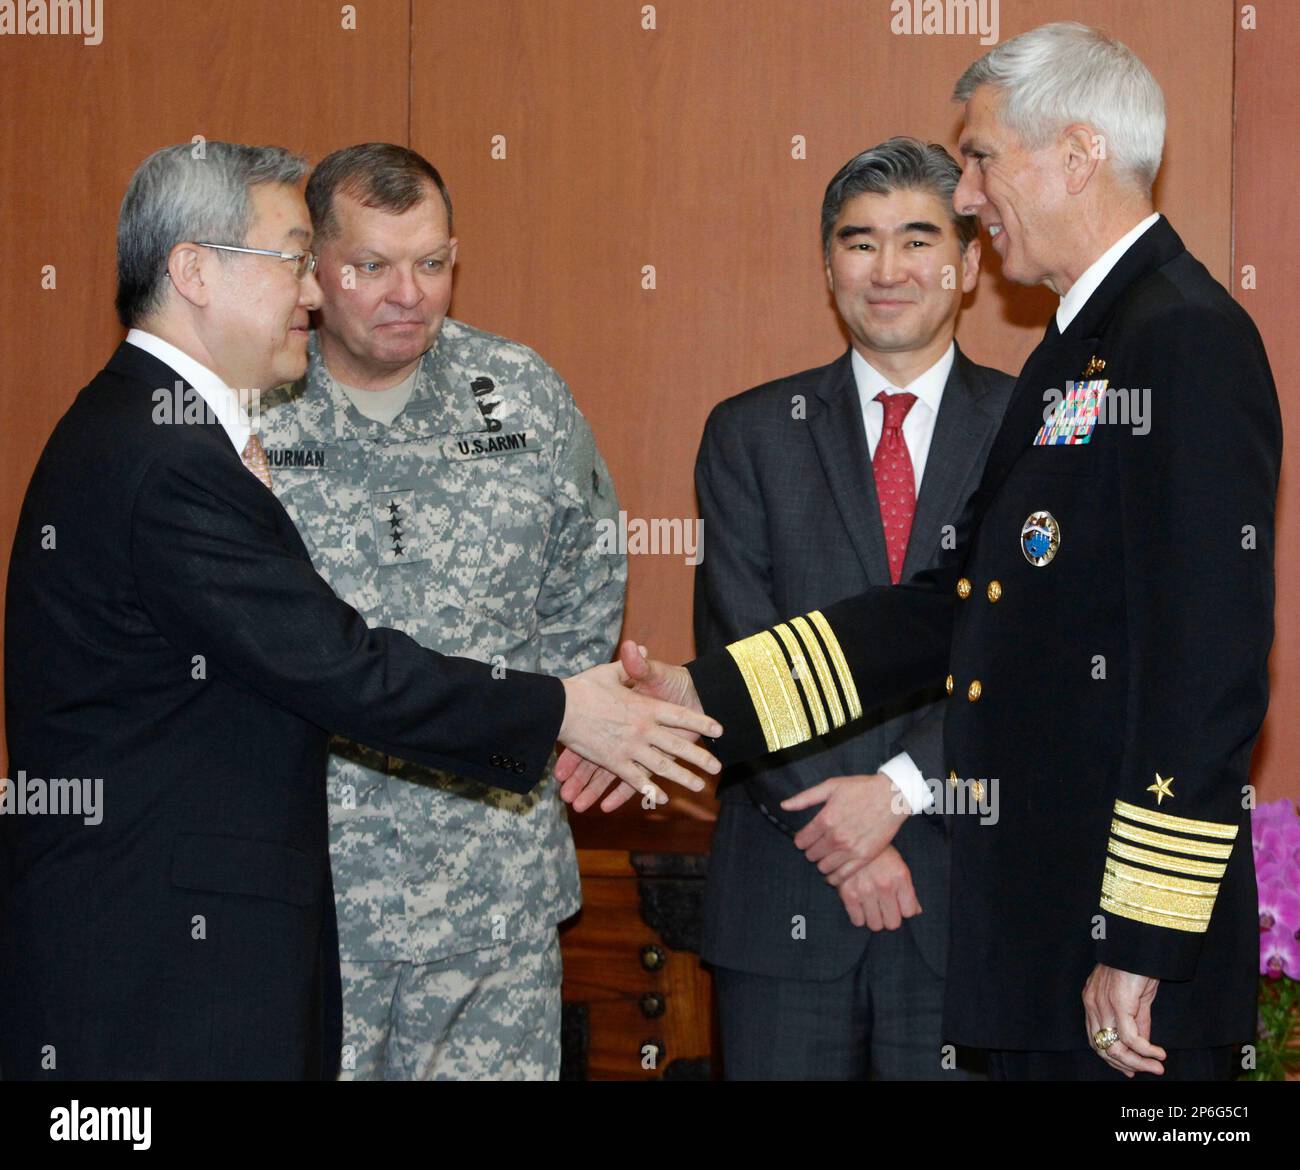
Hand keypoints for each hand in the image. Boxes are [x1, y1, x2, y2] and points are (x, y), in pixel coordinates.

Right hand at [557, 641, 716, 811]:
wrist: (559, 708)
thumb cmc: (584, 687)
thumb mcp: (609, 672)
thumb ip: (630, 665)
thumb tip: (639, 648)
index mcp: (644, 707)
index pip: (679, 716)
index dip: (700, 722)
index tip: (719, 729)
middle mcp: (642, 729)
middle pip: (677, 746)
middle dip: (699, 757)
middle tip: (717, 767)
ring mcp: (629, 748)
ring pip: (662, 767)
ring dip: (682, 777)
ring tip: (699, 786)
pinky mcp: (614, 762)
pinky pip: (636, 780)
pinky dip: (649, 790)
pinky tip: (661, 798)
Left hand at [781, 772, 909, 885]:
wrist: (891, 796)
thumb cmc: (861, 788)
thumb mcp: (831, 786)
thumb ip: (805, 798)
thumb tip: (784, 805)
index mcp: (826, 819)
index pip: (801, 840)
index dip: (800, 840)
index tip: (805, 839)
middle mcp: (836, 836)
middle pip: (811, 855)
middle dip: (811, 851)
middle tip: (817, 846)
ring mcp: (850, 849)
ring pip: (824, 867)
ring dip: (822, 863)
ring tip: (827, 856)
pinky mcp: (864, 858)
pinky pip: (842, 876)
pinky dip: (834, 877)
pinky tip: (833, 872)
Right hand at [838, 845, 920, 928]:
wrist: (851, 838)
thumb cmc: (878, 853)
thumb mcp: (898, 866)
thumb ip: (908, 890)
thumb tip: (916, 911)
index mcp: (900, 877)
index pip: (909, 912)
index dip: (903, 910)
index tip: (898, 904)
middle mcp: (885, 885)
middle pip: (893, 923)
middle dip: (889, 918)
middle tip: (884, 909)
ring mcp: (866, 890)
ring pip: (875, 925)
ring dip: (874, 919)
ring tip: (871, 908)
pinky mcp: (848, 893)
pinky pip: (857, 920)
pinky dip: (859, 917)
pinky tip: (860, 906)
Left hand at [1082, 963, 1164, 1076]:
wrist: (1139, 943)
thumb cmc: (1137, 965)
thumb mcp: (1136, 998)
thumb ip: (1137, 1021)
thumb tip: (1142, 1045)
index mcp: (1092, 1001)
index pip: (1095, 1039)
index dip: (1112, 1058)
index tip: (1130, 1070)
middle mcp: (1092, 1004)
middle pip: (1101, 1047)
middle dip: (1124, 1064)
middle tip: (1147, 1071)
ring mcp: (1103, 1004)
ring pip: (1115, 1047)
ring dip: (1138, 1062)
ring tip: (1157, 1067)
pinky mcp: (1118, 1003)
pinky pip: (1131, 1037)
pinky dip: (1146, 1051)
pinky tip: (1159, 1053)